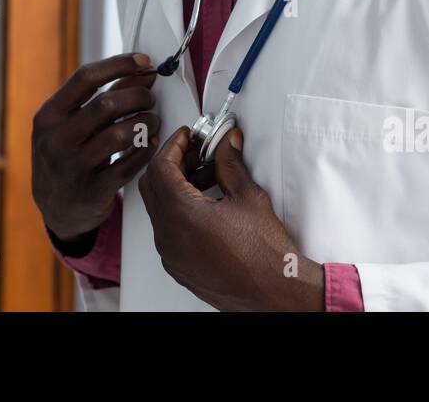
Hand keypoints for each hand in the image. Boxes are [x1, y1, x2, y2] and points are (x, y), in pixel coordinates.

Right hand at [32, 53, 159, 242]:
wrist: (58, 208)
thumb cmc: (69, 154)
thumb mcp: (74, 124)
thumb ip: (107, 95)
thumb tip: (143, 70)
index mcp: (48, 116)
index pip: (85, 77)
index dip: (119, 65)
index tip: (144, 61)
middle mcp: (55, 140)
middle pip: (106, 104)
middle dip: (138, 96)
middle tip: (150, 98)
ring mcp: (71, 168)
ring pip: (120, 134)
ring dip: (145, 123)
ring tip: (152, 121)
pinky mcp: (91, 192)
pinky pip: (128, 166)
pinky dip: (145, 151)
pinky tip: (150, 145)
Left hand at [138, 125, 324, 310]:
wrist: (275, 292)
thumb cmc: (265, 253)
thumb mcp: (248, 196)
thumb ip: (230, 163)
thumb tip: (226, 143)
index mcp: (181, 215)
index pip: (160, 167)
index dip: (173, 145)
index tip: (187, 136)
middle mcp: (168, 236)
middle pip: (153, 186)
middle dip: (173, 164)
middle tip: (197, 153)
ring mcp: (170, 254)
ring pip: (159, 209)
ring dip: (176, 188)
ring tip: (208, 178)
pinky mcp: (177, 266)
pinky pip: (167, 231)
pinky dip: (178, 211)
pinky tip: (206, 205)